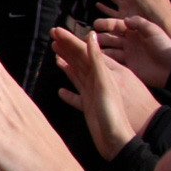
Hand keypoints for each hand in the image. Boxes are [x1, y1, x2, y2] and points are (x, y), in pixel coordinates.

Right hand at [53, 29, 160, 160]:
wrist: (117, 140)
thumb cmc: (113, 112)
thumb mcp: (105, 82)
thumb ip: (97, 59)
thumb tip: (91, 35)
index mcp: (102, 72)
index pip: (83, 50)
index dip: (70, 40)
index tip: (55, 30)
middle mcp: (98, 80)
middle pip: (80, 60)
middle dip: (67, 48)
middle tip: (53, 38)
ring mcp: (93, 93)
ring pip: (78, 74)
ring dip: (67, 64)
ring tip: (56, 56)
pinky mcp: (90, 107)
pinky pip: (77, 95)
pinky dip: (68, 92)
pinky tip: (60, 91)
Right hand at [94, 15, 170, 88]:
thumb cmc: (164, 47)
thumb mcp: (154, 30)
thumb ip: (139, 23)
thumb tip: (125, 20)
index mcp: (135, 32)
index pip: (118, 26)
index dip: (107, 24)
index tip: (96, 24)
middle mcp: (129, 42)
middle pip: (111, 37)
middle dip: (99, 37)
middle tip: (87, 38)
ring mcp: (127, 54)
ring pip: (109, 49)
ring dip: (99, 48)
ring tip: (87, 48)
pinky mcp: (127, 66)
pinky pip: (113, 61)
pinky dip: (104, 60)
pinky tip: (95, 59)